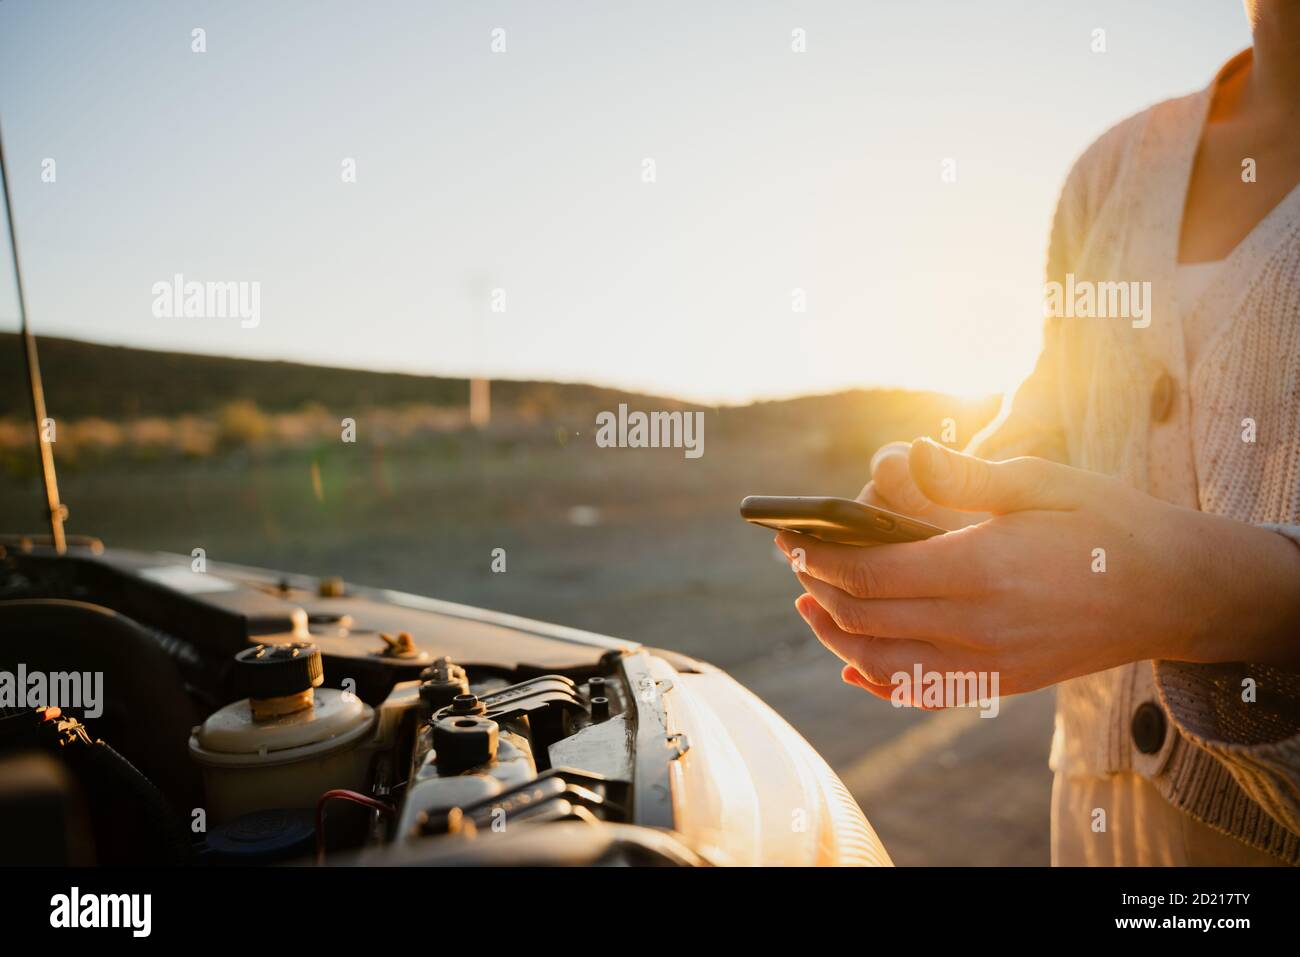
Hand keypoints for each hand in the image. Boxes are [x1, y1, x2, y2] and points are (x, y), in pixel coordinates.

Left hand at [783, 438, 1299, 701]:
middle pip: (865, 618)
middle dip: (817, 588)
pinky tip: (854, 664)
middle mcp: (977, 626)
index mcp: (980, 568)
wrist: (1174, 591)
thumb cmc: (1107, 524)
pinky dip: (877, 681)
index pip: (869, 571)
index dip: (819, 556)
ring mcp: (988, 663)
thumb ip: (964, 476)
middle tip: (796, 561)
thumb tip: (904, 453)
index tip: (791, 537)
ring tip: (809, 607)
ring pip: (881, 663)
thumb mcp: (1042, 482)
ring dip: (834, 636)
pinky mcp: (1000, 683)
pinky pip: (921, 693)